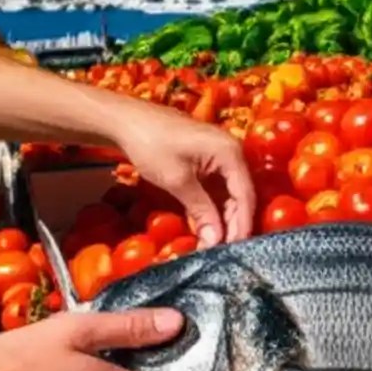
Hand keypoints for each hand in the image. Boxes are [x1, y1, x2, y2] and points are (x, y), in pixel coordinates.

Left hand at [112, 102, 254, 248]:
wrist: (126, 119)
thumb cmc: (151, 145)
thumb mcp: (177, 181)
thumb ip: (200, 211)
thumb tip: (215, 241)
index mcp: (230, 153)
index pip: (245, 195)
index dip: (241, 224)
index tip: (235, 248)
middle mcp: (231, 152)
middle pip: (240, 195)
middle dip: (232, 224)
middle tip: (223, 251)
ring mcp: (219, 155)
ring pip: (228, 193)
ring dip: (222, 218)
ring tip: (214, 243)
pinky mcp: (207, 160)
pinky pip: (216, 187)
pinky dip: (212, 206)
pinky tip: (206, 225)